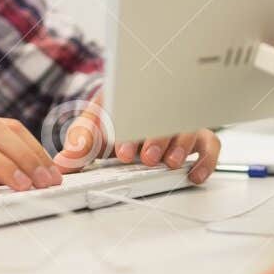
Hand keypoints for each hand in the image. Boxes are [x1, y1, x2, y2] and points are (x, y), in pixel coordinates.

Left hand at [50, 91, 220, 184]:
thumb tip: (64, 162)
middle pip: (167, 119)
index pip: (136, 109)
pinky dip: (206, 160)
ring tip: (170, 162)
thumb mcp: (92, 129)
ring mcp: (180, 123)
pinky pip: (210, 146)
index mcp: (133, 100)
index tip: (122, 149)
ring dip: (181, 146)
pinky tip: (194, 174)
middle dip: (157, 139)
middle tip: (146, 157)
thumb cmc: (113, 117)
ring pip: (189, 130)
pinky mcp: (197, 139)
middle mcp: (161, 110)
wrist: (129, 111)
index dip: (130, 129)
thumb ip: (80, 146)